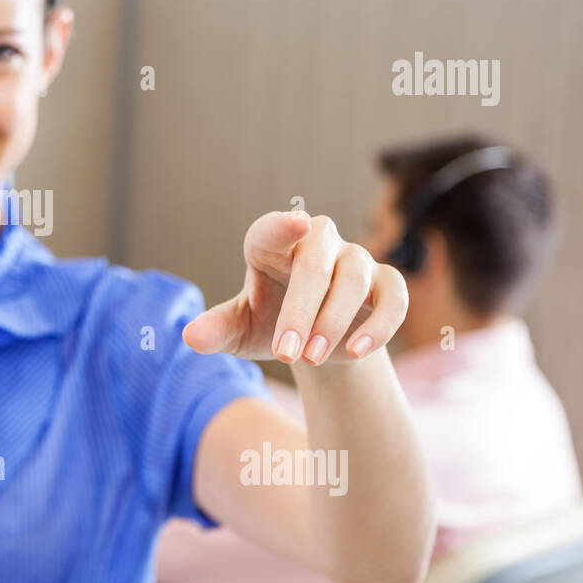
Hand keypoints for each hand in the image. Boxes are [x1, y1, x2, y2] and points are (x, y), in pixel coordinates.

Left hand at [183, 210, 407, 364]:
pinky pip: (392, 297)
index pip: (274, 228)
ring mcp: (355, 260)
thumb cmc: (269, 323)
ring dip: (332, 322)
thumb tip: (190, 336)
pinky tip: (356, 351)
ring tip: (312, 359)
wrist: (314, 343)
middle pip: (315, 265)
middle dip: (300, 311)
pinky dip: (379, 325)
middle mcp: (317, 243)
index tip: (295, 224)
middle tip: (285, 352)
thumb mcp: (239, 328)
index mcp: (274, 245)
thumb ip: (217, 328)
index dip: (283, 225)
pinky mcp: (386, 284)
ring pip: (352, 281)